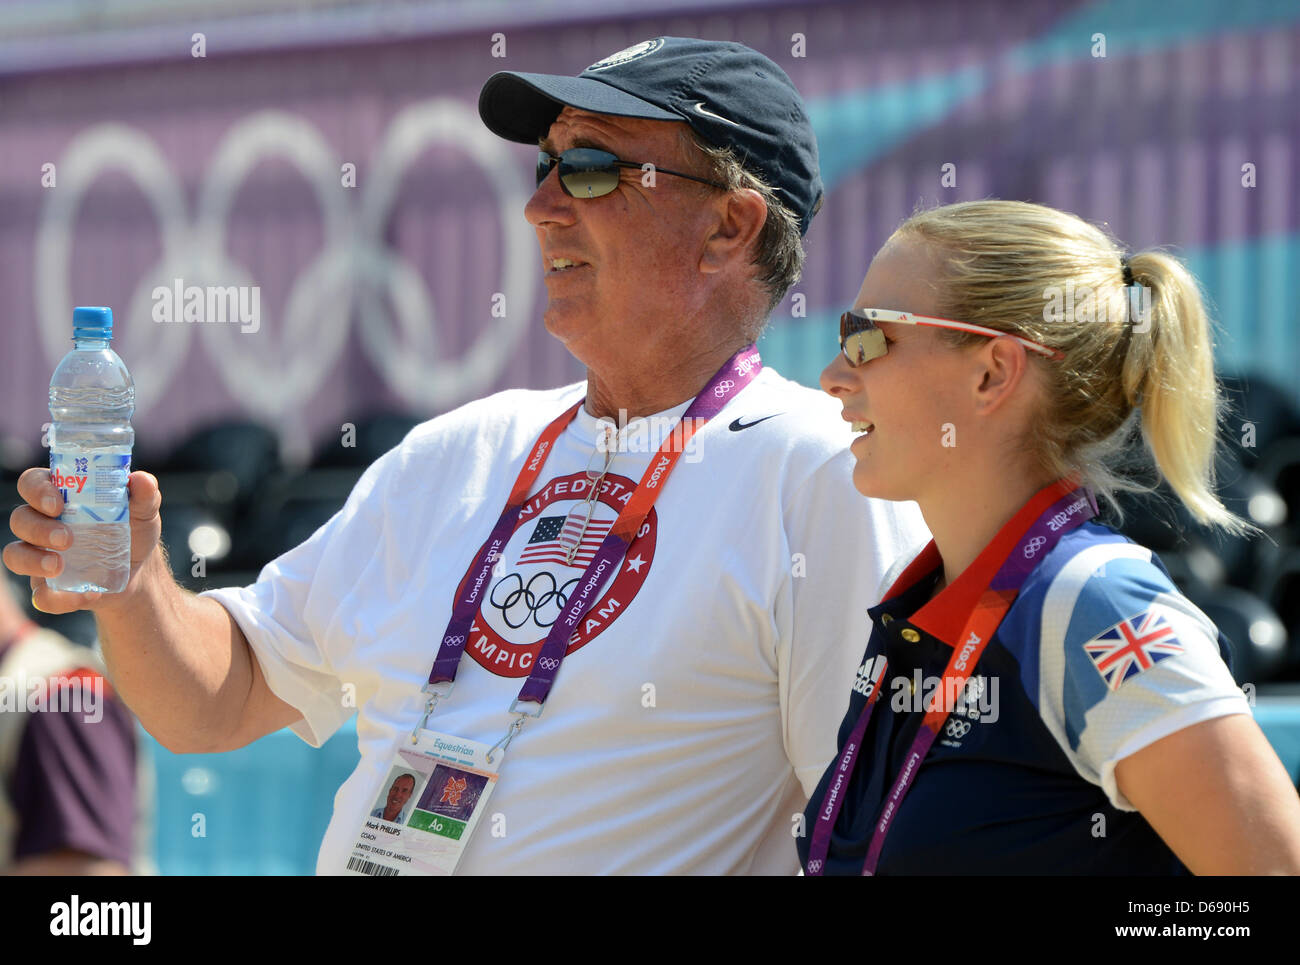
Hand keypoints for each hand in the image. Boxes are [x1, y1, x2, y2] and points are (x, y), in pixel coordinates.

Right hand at [4, 468, 163, 613]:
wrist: (139, 570)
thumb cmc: (133, 529)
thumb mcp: (144, 511)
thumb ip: (145, 494)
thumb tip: (142, 480)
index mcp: (61, 496)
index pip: (32, 483)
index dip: (37, 490)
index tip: (57, 504)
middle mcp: (43, 523)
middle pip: (20, 518)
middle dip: (37, 528)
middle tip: (66, 539)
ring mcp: (40, 555)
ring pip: (14, 555)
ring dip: (32, 560)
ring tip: (59, 566)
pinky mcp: (48, 586)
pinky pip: (40, 596)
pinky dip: (58, 599)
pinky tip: (88, 596)